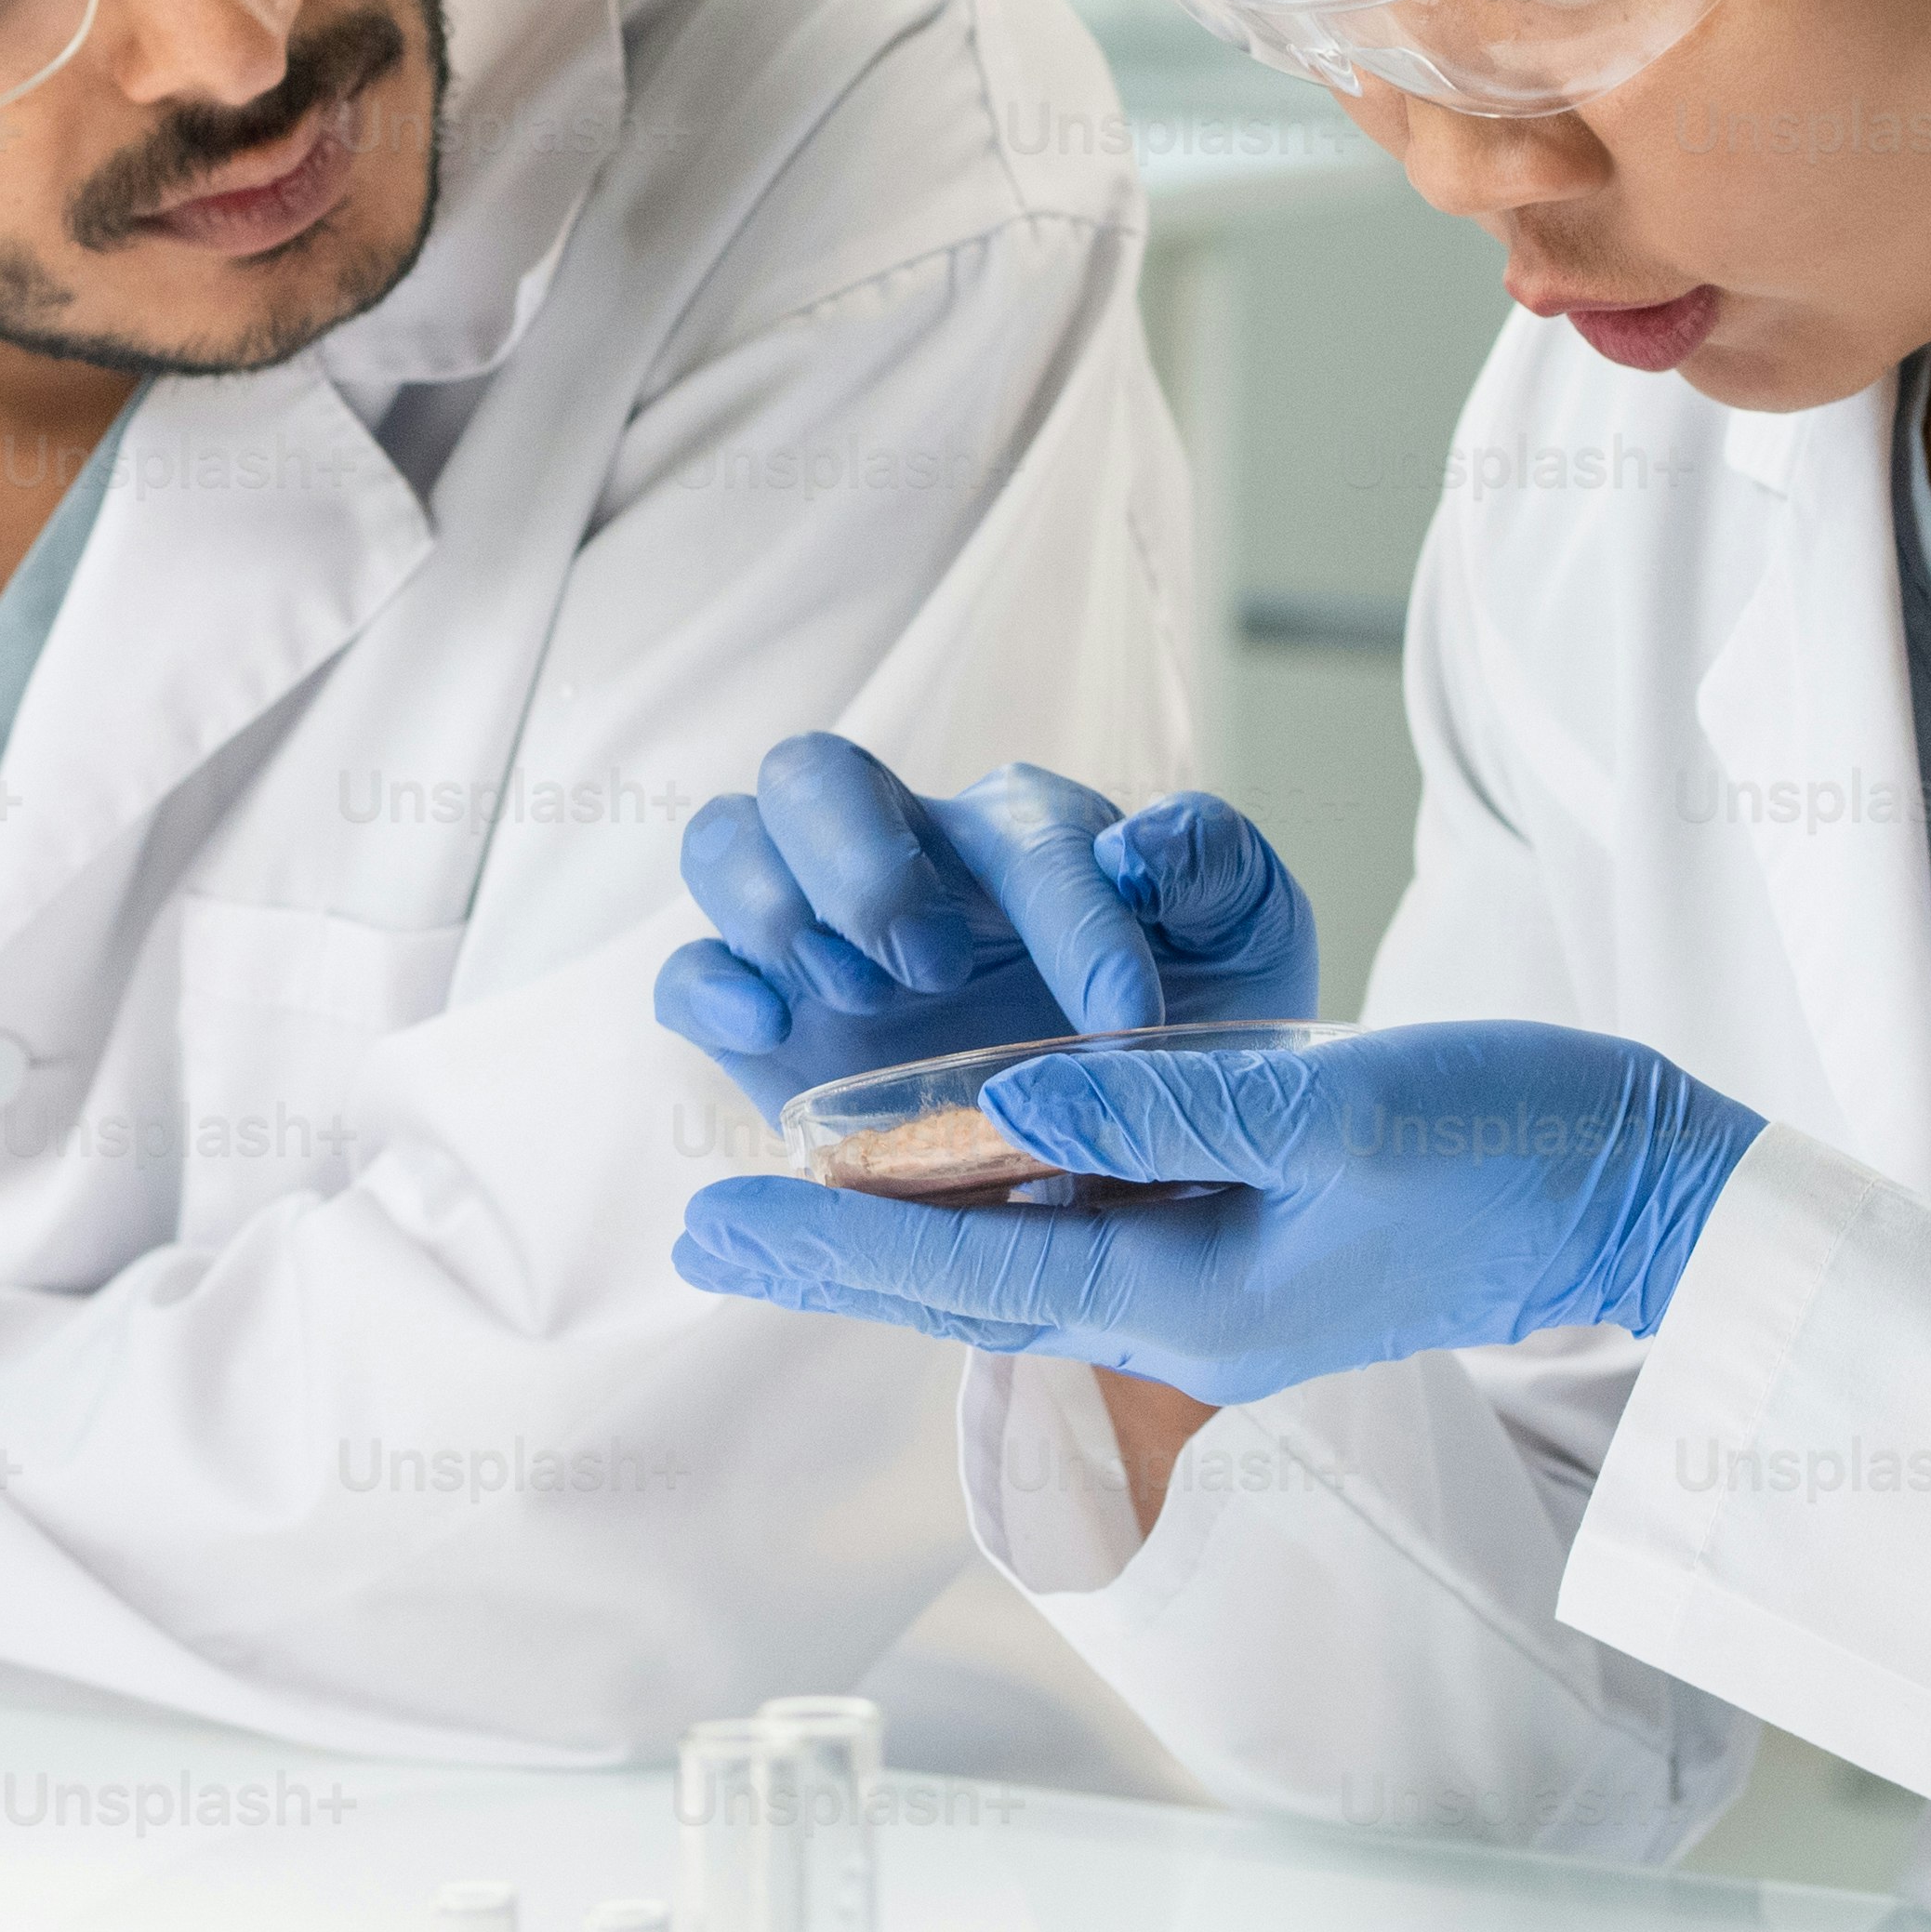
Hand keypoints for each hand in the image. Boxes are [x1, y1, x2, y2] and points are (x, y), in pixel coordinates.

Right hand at [653, 733, 1318, 1121]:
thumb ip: (1220, 866)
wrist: (1135, 1156)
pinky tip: (768, 1030)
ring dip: (778, 908)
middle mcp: (901, 863)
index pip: (1021, 829)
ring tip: (859, 998)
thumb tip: (1144, 840)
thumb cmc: (1192, 1029)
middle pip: (814, 774)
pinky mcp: (765, 1029)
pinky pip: (684, 974)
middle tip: (927, 967)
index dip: (1068, 913)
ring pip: (727, 844)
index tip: (1123, 1016)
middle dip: (857, 860)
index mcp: (1020, 835)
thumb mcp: (1246, 947)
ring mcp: (817, 940)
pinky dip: (709, 988)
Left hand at [669, 1020, 1765, 1406]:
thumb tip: (1009, 1094)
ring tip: (786, 1203)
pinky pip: (1088, 1236)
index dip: (834, 1236)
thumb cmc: (1514, 1140)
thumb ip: (1172, 1107)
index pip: (972, 1267)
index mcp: (1196, 1298)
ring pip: (1022, 1264)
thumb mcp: (1342, 1108)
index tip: (712, 1219)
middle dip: (834, 1251)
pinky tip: (951, 1169)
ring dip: (901, 1232)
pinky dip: (999, 1204)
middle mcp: (1187, 1314)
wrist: (1643, 1189)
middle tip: (698, 1226)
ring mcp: (1220, 1292)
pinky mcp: (1251, 1253)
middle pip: (970, 1283)